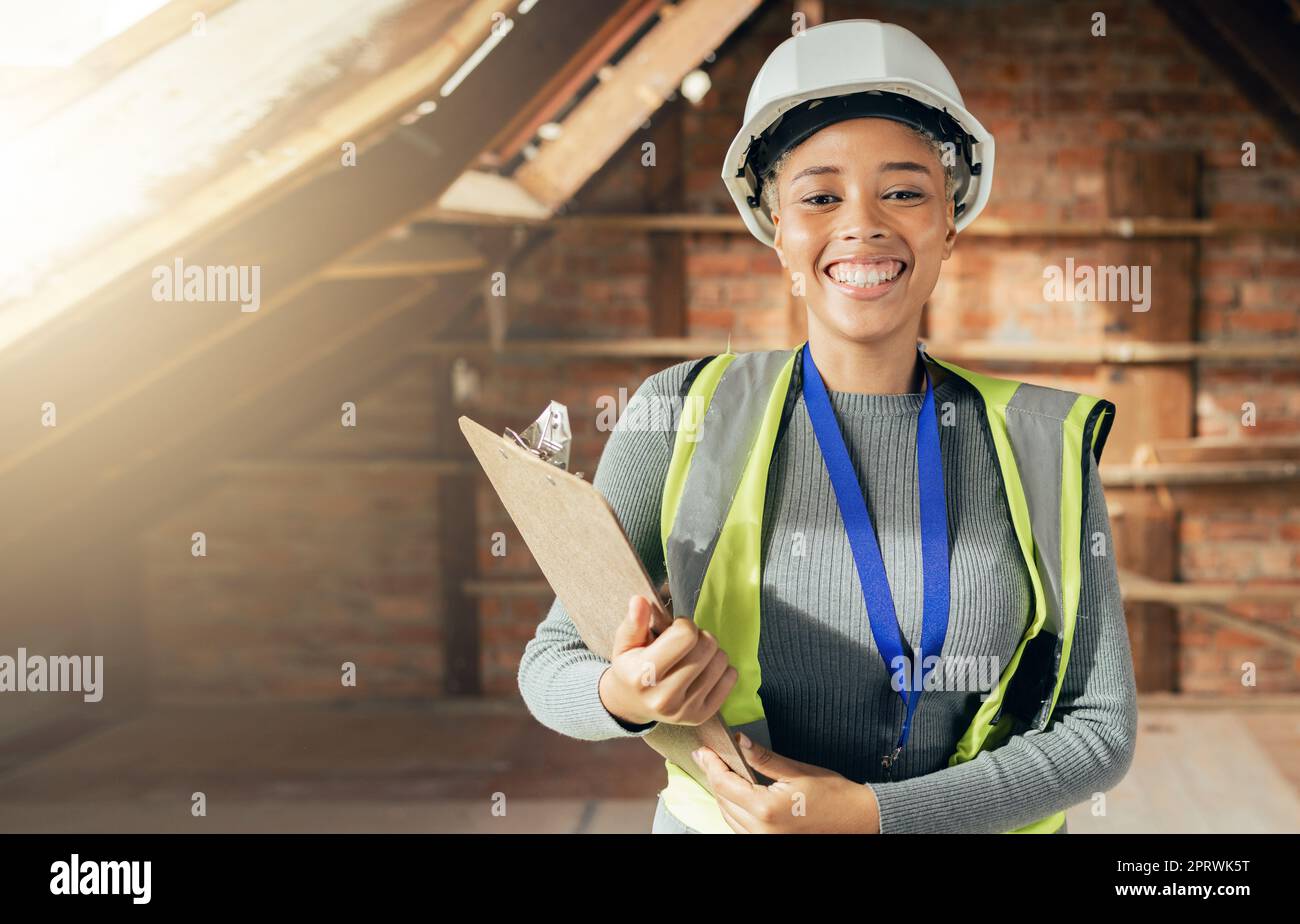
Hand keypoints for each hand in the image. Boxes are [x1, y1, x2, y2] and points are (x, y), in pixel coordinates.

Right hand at [598, 595, 737, 726]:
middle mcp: (664, 697)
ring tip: (694, 656)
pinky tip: (704, 670)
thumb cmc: (630, 667)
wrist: (630, 705)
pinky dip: (722, 669)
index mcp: (643, 675)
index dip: (684, 624)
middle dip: (699, 636)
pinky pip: (731, 679)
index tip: (675, 630)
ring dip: (711, 652)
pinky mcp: (702, 716)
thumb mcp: (624, 643)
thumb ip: (634, 622)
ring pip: (721, 661)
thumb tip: (640, 601)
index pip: (685, 635)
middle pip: (707, 646)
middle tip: (686, 643)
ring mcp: (685, 710)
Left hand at [692, 733, 880, 832]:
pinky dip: (733, 808)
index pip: (725, 783)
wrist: (859, 820)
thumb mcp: (797, 770)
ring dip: (721, 793)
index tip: (703, 749)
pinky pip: (740, 826)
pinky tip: (734, 792)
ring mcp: (764, 840)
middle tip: (707, 755)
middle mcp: (761, 830)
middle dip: (713, 776)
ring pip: (728, 815)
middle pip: (722, 799)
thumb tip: (738, 740)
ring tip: (718, 770)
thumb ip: (762, 758)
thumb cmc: (834, 794)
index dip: (711, 764)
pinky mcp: (768, 844)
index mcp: (766, 809)